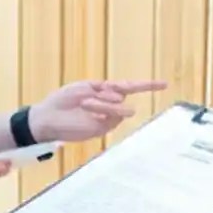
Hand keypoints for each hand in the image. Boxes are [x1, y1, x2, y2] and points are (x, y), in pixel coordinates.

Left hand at [29, 79, 167, 142]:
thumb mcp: (83, 87)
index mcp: (105, 92)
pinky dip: (100, 108)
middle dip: (109, 93)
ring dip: (104, 102)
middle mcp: (109, 105)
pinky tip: (86, 108)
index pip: (131, 87)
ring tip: (85, 103)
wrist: (48, 117)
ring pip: (121, 107)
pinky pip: (112, 117)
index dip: (148, 85)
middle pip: (124, 94)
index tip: (165, 84)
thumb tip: (120, 94)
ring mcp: (107, 118)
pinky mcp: (102, 129)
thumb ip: (104, 89)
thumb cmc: (62, 100)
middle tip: (87, 96)